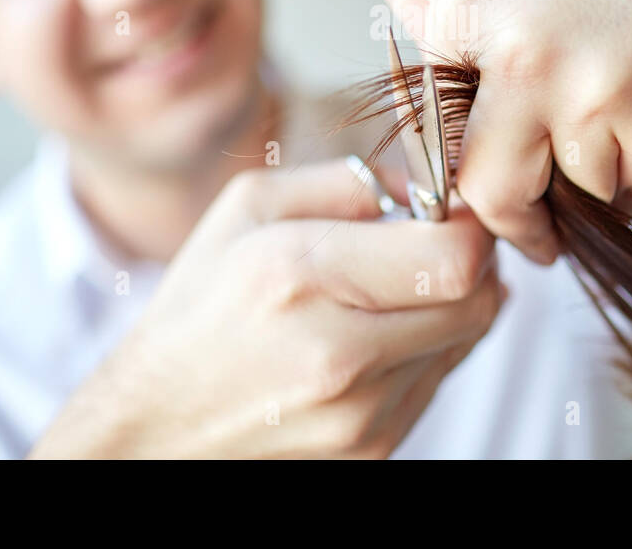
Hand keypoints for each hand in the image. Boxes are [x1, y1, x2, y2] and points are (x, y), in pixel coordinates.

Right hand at [31, 159, 505, 457]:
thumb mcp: (250, 208)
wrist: (155, 426)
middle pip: (476, 300)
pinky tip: (375, 336)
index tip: (455, 210)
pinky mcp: (371, 450)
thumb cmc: (201, 307)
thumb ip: (347, 182)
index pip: (452, 258)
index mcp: (297, 275)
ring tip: (393, 291)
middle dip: (470, 261)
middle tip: (439, 242)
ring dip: (449, 306)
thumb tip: (426, 189)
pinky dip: (425, 349)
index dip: (471, 226)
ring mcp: (357, 414)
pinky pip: (437, 381)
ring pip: (464, 341)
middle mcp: (335, 354)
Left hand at [383, 0, 631, 264]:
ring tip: (620, 114)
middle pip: (491, 193)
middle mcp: (526, 56)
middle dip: (513, 221)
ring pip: (575, 195)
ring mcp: (598, 99)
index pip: (437, 127)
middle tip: (530, 230)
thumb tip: (396, 13)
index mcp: (472, 5)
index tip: (477, 173)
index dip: (459, 157)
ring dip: (593, 178)